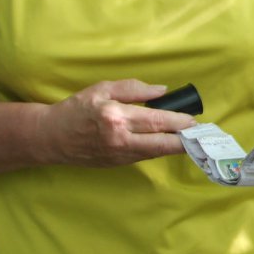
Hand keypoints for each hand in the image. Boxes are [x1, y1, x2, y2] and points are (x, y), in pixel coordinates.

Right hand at [38, 79, 195, 166]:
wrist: (51, 137)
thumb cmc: (75, 109)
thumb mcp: (102, 89)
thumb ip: (133, 89)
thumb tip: (161, 91)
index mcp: (117, 117)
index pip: (157, 121)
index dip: (180, 123)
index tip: (195, 121)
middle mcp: (120, 139)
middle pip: (162, 144)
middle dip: (185, 141)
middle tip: (202, 136)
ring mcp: (119, 155)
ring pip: (155, 153)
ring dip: (174, 147)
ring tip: (191, 138)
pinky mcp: (117, 164)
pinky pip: (144, 156)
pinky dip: (157, 149)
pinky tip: (167, 142)